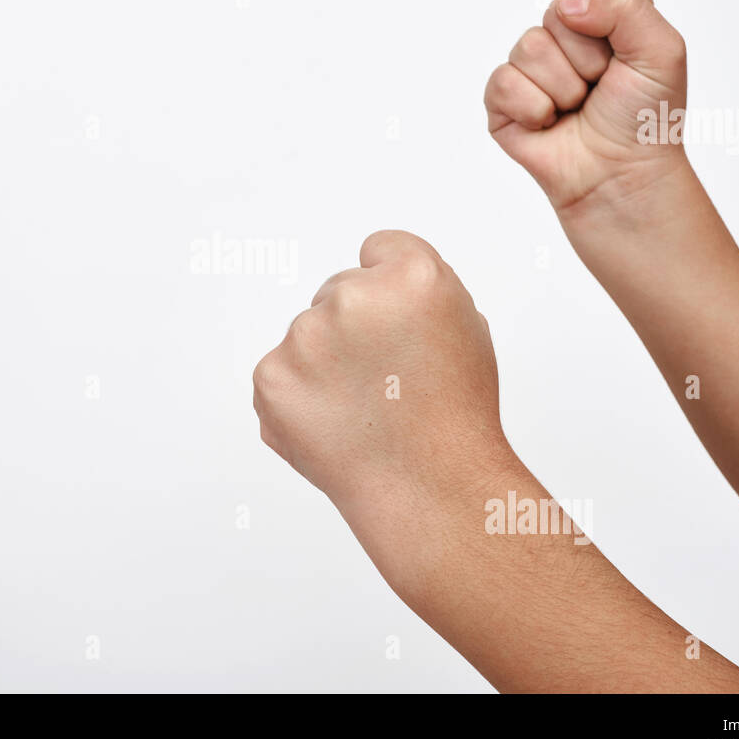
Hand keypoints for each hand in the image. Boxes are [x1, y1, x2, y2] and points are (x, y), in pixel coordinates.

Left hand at [252, 230, 511, 591]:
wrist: (428, 489)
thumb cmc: (456, 416)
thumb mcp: (467, 327)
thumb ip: (419, 289)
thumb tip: (378, 274)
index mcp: (413, 275)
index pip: (380, 248)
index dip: (392, 288)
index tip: (399, 321)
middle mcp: (352, 296)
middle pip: (339, 291)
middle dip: (355, 328)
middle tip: (387, 381)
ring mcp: (305, 337)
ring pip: (308, 334)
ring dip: (325, 363)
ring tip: (366, 409)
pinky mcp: (271, 377)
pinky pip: (280, 372)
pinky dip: (298, 396)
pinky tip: (336, 424)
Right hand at [483, 0, 687, 213]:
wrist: (620, 175)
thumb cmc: (644, 119)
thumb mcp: (662, 51)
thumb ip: (625, 6)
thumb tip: (566, 7)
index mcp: (608, 18)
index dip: (614, 15)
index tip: (628, 53)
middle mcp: (566, 37)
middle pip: (557, 11)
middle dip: (586, 57)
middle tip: (600, 89)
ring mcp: (531, 68)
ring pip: (528, 46)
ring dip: (562, 88)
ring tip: (576, 109)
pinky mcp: (503, 99)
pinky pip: (503, 81)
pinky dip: (534, 109)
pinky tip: (549, 124)